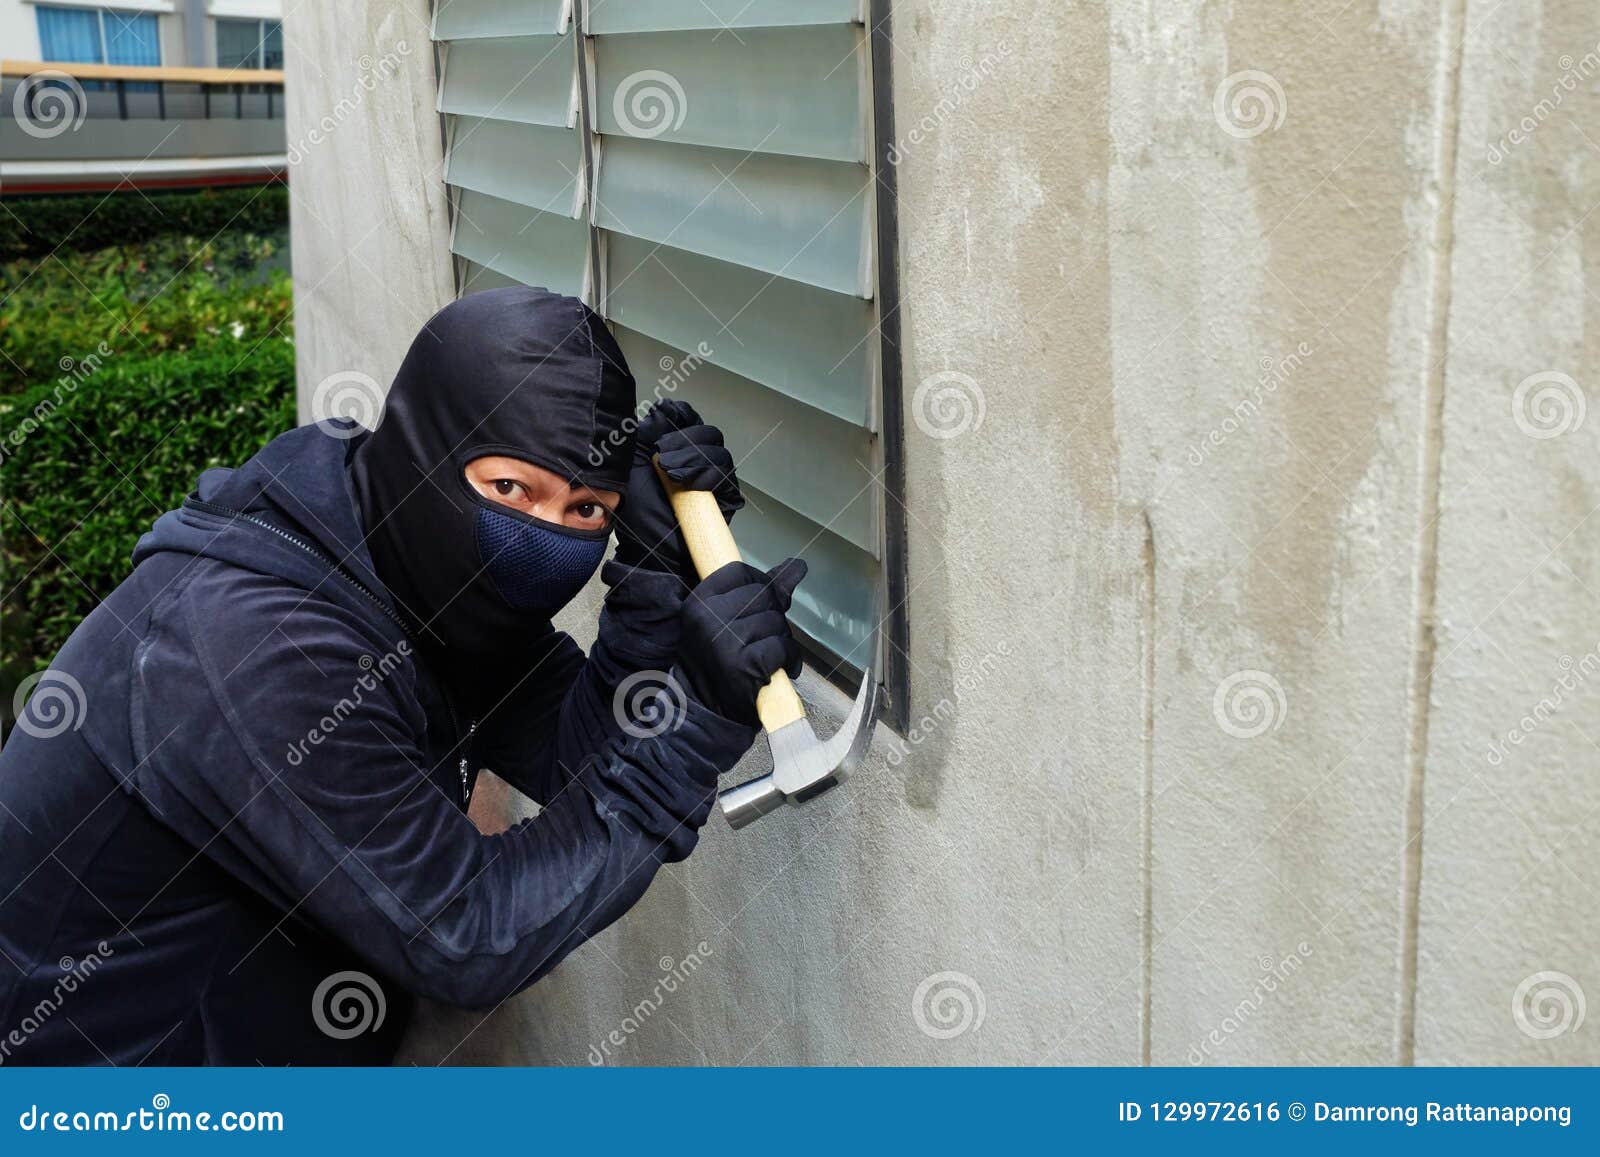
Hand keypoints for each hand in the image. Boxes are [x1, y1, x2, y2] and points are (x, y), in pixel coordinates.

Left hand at [613, 400, 743, 583]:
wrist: (647, 550)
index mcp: (676, 450)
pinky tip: (686, 482)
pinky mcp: (725, 501)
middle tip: (662, 454)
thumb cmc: (637, 514)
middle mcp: (698, 463)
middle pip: (709, 434)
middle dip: (686, 438)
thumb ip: (646, 435)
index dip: (681, 416)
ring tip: (670, 472)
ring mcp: (713, 481)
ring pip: (719, 453)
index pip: (689, 420)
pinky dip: (708, 475)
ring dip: (693, 457)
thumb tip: (663, 409)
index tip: (664, 419)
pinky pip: (727, 479)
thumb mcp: (631, 466)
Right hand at [675, 559, 805, 727]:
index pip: (740, 572)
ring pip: (776, 622)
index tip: (762, 605)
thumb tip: (797, 566)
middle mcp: (708, 619)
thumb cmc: (717, 661)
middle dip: (774, 617)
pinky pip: (783, 647)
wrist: (702, 709)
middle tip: (764, 639)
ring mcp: (725, 642)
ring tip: (770, 657)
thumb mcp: (725, 621)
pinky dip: (790, 659)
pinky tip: (783, 669)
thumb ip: (760, 591)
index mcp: (699, 602)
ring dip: (782, 640)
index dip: (760, 585)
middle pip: (764, 595)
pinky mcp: (745, 666)